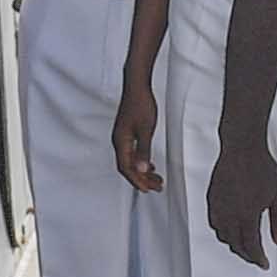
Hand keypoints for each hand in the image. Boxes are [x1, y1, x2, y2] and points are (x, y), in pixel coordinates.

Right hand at [114, 66, 160, 192]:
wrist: (137, 86)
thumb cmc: (141, 104)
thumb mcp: (146, 129)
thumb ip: (144, 150)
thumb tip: (143, 169)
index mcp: (121, 141)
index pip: (126, 168)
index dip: (137, 180)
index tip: (148, 189)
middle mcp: (119, 141)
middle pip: (128, 167)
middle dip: (142, 179)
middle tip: (156, 187)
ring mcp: (122, 137)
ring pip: (131, 161)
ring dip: (143, 171)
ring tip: (156, 179)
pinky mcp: (127, 133)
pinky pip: (132, 153)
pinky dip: (141, 162)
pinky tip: (150, 165)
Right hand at [205, 137, 276, 268]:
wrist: (242, 147)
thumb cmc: (261, 167)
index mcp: (248, 215)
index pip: (251, 247)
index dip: (258, 259)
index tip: (264, 263)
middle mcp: (230, 214)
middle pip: (236, 245)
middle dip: (247, 255)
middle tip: (256, 257)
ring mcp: (218, 207)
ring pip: (223, 236)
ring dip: (234, 244)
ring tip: (244, 245)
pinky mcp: (212, 199)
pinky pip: (214, 223)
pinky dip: (222, 232)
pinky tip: (230, 230)